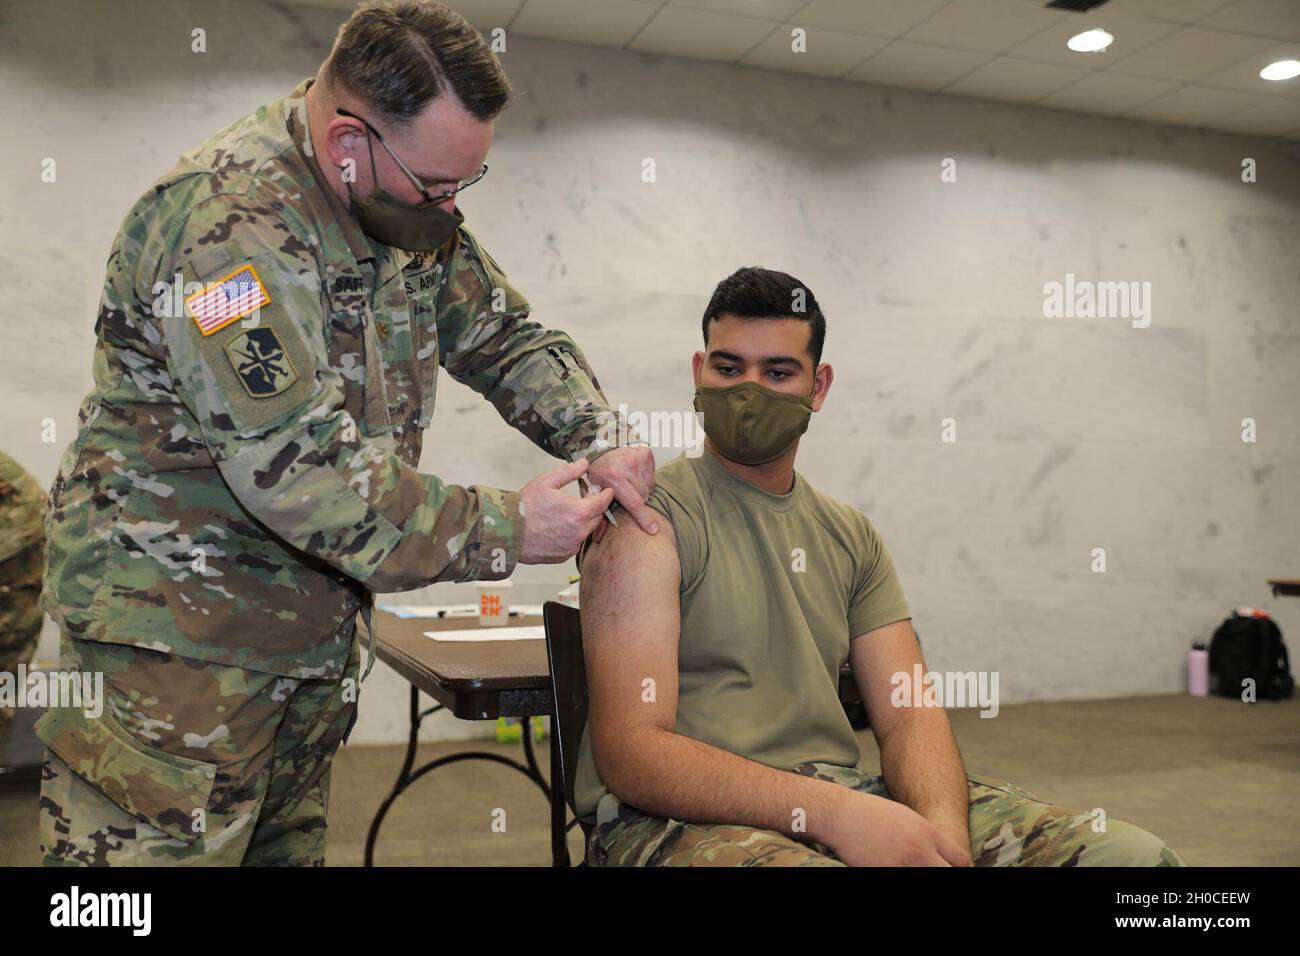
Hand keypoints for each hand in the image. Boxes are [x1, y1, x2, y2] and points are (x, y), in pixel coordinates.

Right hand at [518, 458, 613, 564]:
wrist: (507, 532)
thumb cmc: (525, 507)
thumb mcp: (546, 482)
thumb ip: (569, 472)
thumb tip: (584, 463)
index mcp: (578, 512)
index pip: (603, 502)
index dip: (606, 494)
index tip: (606, 490)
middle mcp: (579, 532)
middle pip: (598, 517)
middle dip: (596, 507)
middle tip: (586, 499)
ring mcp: (571, 546)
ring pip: (587, 531)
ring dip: (584, 522)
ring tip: (570, 513)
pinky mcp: (563, 556)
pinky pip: (575, 543)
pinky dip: (573, 535)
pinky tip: (560, 527)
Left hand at [584, 445, 656, 542]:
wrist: (598, 451)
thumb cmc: (596, 473)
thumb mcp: (591, 492)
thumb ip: (597, 513)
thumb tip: (598, 538)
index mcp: (614, 477)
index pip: (634, 503)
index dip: (644, 518)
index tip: (653, 529)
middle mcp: (627, 465)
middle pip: (644, 496)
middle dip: (637, 500)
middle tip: (625, 495)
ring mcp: (638, 457)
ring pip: (650, 486)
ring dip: (642, 489)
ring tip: (629, 484)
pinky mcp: (646, 452)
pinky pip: (652, 475)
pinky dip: (645, 478)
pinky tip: (634, 475)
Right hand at [820, 789, 970, 866]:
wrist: (842, 815)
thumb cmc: (873, 814)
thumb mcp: (908, 817)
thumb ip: (927, 837)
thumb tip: (940, 855)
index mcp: (928, 833)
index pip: (960, 860)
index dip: (958, 869)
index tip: (949, 869)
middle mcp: (919, 850)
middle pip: (947, 874)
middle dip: (944, 874)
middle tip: (933, 871)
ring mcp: (902, 864)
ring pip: (927, 880)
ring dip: (921, 874)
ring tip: (909, 866)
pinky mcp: (885, 873)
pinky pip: (901, 879)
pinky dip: (899, 875)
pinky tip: (891, 866)